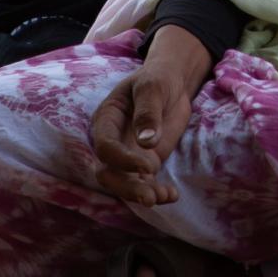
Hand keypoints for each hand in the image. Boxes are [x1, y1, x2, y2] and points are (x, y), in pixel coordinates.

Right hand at [90, 25, 211, 205]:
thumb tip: (146, 142)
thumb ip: (148, 112)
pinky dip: (157, 192)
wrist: (172, 83)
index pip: (105, 148)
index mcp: (106, 120)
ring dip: (142, 194)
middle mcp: (113, 142)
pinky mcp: (145, 163)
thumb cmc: (157, 79)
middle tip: (151, 197)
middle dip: (127, 188)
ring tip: (165, 197)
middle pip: (108, 173)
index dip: (123, 161)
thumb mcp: (152, 87)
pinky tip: (172, 195)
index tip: (149, 166)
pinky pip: (146, 183)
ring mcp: (128, 155)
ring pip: (125, 183)